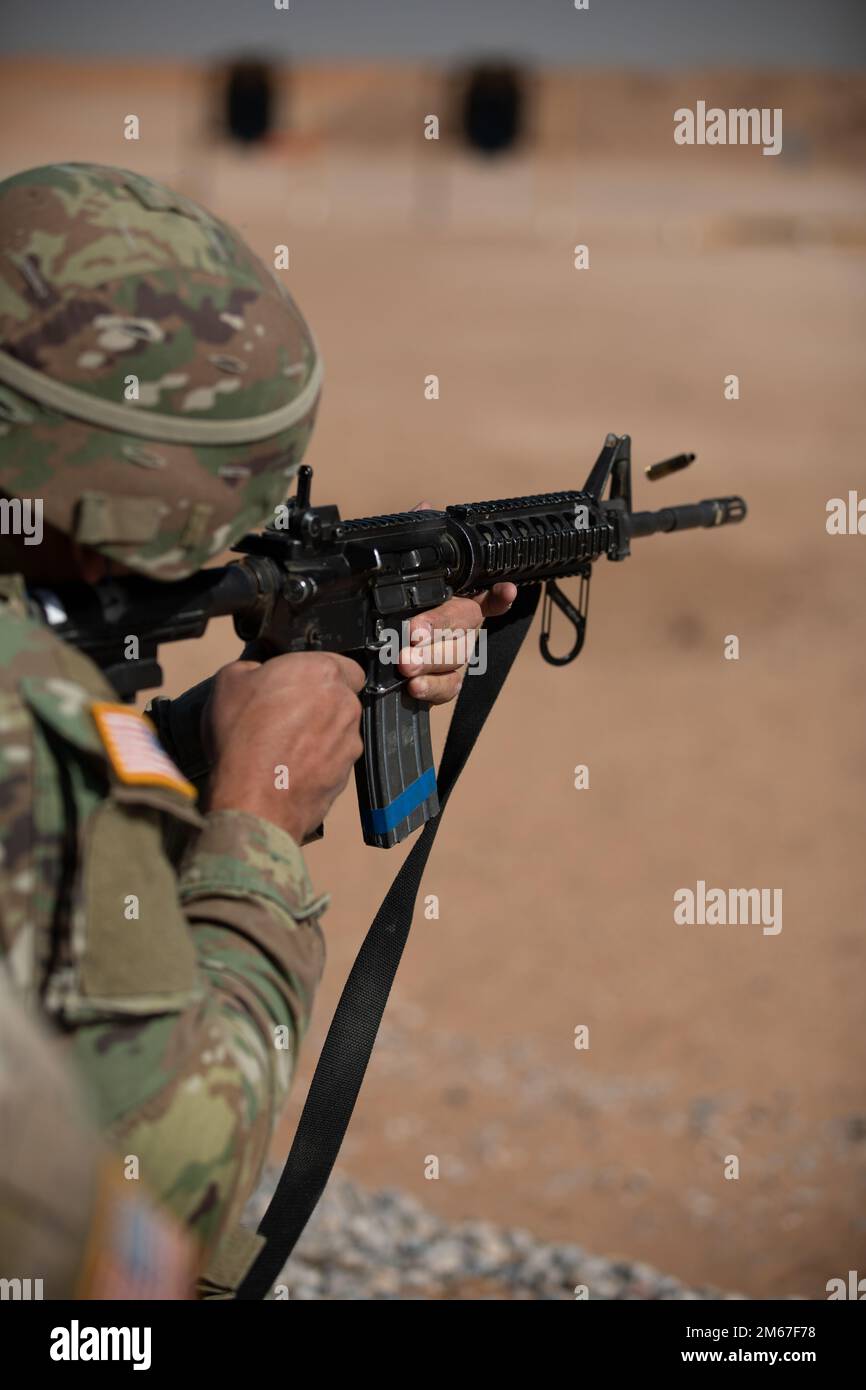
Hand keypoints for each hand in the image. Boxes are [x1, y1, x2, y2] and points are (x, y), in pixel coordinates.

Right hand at [205, 652, 364, 842]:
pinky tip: (290, 766)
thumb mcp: (229, 680)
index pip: (343, 664)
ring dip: (319, 732)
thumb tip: (258, 670)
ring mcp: (349, 740)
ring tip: (283, 744)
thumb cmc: (241, 737)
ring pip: (339, 729)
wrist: (252, 799)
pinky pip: (335, 759)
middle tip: (284, 713)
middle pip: (341, 697)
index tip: (299, 683)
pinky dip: (319, 761)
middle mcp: (344, 703)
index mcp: (321, 671)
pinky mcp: (347, 772)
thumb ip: (252, 665)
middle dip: (319, 702)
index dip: (320, 673)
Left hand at [396, 501, 516, 703]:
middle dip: (439, 626)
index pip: (488, 594)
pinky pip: (448, 688)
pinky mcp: (444, 686)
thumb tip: (423, 508)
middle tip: (413, 633)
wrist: (375, 656)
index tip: (506, 591)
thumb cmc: (396, 612)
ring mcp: (457, 658)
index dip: (499, 594)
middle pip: (464, 624)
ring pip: (456, 657)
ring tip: (405, 663)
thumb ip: (416, 543)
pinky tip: (415, 686)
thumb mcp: (402, 575)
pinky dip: (432, 688)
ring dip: (431, 659)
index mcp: (457, 599)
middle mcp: (463, 629)